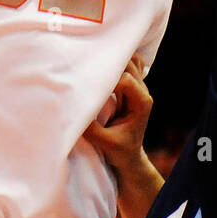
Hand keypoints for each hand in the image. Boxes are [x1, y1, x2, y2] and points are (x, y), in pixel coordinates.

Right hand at [85, 55, 151, 174]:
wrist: (128, 157)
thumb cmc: (119, 151)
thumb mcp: (104, 142)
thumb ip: (90, 126)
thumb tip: (74, 107)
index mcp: (141, 103)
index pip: (126, 80)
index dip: (108, 79)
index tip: (90, 85)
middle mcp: (142, 92)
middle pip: (130, 65)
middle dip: (111, 64)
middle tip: (90, 68)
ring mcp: (139, 88)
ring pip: (131, 60)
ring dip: (115, 60)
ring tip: (96, 65)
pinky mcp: (131, 87)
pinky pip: (130, 64)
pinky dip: (119, 61)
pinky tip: (104, 66)